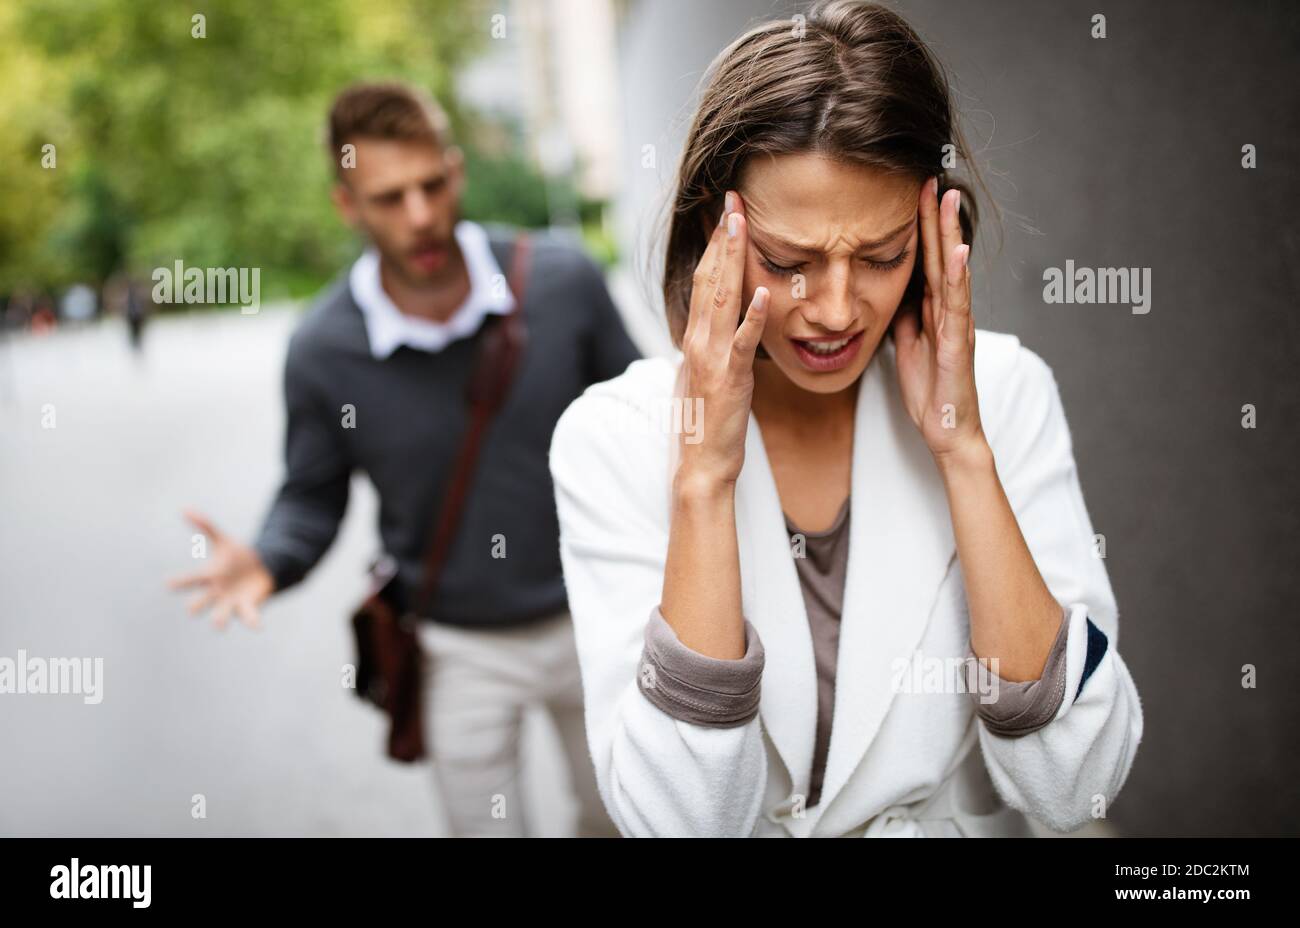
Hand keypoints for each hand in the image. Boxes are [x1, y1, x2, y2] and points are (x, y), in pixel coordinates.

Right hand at [167, 509, 273, 629]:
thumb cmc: (236, 556)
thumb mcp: (222, 540)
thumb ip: (205, 526)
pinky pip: (249, 616)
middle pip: (202, 602)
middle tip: (192, 608)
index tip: (168, 583)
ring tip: (217, 623)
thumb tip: (184, 509)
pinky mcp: (249, 606)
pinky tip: (256, 626)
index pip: (191, 579)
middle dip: (197, 605)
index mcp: (208, 577)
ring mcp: (231, 602)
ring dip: (219, 618)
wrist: (261, 568)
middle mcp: (216, 593)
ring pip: (222, 614)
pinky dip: (252, 621)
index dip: (180, 582)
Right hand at [676, 190, 769, 489]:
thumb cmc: (702, 424)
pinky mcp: (729, 379)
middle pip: (708, 278)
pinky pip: (742, 342)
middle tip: (733, 200)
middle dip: (721, 237)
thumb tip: (709, 327)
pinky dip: (754, 315)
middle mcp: (696, 341)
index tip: (725, 214)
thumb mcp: (699, 376)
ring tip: (742, 224)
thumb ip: (705, 347)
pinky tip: (767, 291)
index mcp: (692, 339)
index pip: (701, 281)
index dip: (713, 245)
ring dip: (732, 259)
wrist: (698, 464)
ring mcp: (710, 358)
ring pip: (721, 299)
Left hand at [892, 177, 985, 462]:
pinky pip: (957, 305)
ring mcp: (957, 323)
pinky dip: (959, 277)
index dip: (920, 227)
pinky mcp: (959, 343)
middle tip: (931, 178)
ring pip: (952, 270)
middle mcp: (949, 309)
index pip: (926, 259)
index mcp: (934, 309)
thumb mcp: (907, 345)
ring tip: (947, 199)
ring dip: (950, 233)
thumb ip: (904, 315)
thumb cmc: (930, 389)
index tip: (912, 192)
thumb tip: (890, 291)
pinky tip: (957, 252)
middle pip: (941, 254)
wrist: (948, 428)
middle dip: (935, 217)